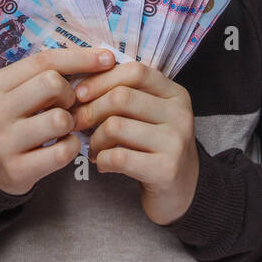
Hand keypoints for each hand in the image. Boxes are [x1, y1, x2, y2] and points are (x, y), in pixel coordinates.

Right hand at [0, 47, 116, 195]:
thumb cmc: (11, 121)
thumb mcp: (15, 93)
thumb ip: (45, 74)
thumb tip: (101, 58)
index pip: (43, 61)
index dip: (80, 57)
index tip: (107, 59)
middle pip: (52, 84)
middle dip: (69, 93)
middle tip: (66, 104)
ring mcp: (2, 143)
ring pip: (60, 120)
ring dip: (71, 122)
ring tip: (62, 126)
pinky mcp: (16, 170)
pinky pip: (63, 151)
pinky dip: (71, 146)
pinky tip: (62, 145)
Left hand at [69, 61, 199, 225]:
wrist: (183, 189)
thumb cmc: (155, 146)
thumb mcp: (149, 114)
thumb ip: (125, 93)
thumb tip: (78, 80)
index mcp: (175, 94)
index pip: (135, 72)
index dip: (101, 79)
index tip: (80, 94)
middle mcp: (179, 114)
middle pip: (121, 98)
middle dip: (90, 110)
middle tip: (77, 123)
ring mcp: (175, 142)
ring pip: (115, 126)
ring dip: (94, 139)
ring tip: (93, 148)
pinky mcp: (166, 169)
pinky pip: (118, 157)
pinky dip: (101, 160)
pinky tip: (102, 164)